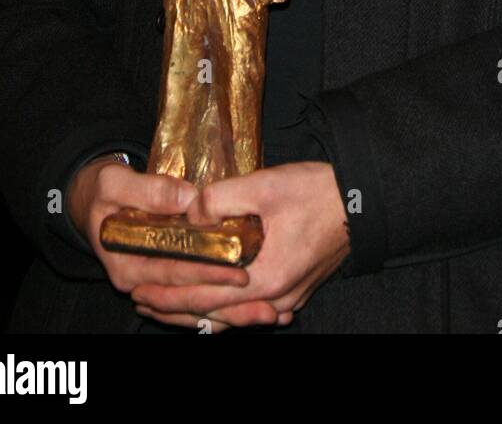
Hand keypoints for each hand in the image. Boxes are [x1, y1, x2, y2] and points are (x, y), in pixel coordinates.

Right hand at [66, 157, 268, 325]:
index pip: (174, 272)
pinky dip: (224, 307)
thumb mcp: (115, 183)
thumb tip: (188, 198)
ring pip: (196, 308)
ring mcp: (155, 286)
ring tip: (269, 314)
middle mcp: (141, 284)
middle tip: (265, 304)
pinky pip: (196, 302)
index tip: (240, 272)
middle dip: (228, 302)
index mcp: (127, 265)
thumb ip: (150, 190)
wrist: (95, 200)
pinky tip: (254, 309)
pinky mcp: (169, 281)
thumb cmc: (103, 190)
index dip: (207, 272)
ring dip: (232, 313)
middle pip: (189, 298)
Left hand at [130, 161, 349, 331]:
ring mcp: (289, 297)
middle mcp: (276, 297)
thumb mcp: (265, 185)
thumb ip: (222, 198)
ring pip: (233, 316)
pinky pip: (252, 309)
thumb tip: (190, 212)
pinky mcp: (296, 288)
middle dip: (175, 307)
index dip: (169, 294)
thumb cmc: (317, 192)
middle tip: (142, 300)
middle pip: (215, 313)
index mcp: (266, 276)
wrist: (361, 199)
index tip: (140, 289)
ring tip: (167, 304)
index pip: (205, 295)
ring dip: (198, 311)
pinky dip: (226, 309)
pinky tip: (212, 305)